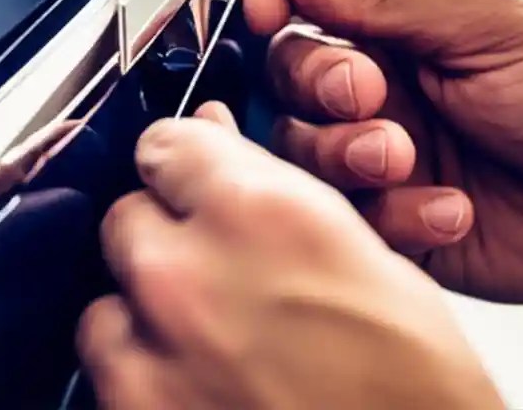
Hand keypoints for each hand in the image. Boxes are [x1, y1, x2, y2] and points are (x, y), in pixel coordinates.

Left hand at [77, 103, 503, 409]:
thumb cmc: (418, 387)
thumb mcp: (373, 260)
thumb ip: (277, 193)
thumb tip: (217, 139)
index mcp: (260, 214)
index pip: (165, 143)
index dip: (183, 165)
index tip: (190, 181)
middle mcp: (191, 274)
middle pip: (127, 220)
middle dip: (166, 240)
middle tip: (215, 277)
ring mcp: (153, 353)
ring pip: (105, 302)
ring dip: (144, 315)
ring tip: (210, 346)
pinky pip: (107, 373)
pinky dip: (142, 376)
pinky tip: (198, 387)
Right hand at [243, 0, 522, 308]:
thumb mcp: (494, 22)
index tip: (271, 10)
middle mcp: (388, 64)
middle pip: (286, 57)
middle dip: (315, 79)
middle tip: (369, 93)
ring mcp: (386, 137)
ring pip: (299, 140)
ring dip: (344, 153)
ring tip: (407, 158)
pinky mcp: (394, 209)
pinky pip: (345, 212)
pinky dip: (389, 213)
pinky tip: (451, 208)